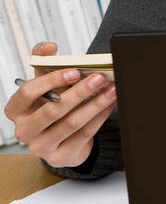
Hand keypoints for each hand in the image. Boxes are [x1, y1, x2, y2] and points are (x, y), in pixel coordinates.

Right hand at [3, 41, 116, 167]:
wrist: (59, 139)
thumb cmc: (50, 107)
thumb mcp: (44, 86)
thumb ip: (43, 63)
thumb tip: (48, 46)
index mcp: (15, 110)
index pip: (28, 93)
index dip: (51, 81)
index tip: (74, 70)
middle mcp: (24, 130)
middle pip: (52, 110)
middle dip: (79, 92)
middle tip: (100, 78)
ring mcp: (41, 146)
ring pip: (72, 123)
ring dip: (95, 104)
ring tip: (112, 90)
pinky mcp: (61, 156)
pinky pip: (84, 134)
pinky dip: (99, 117)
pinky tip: (110, 105)